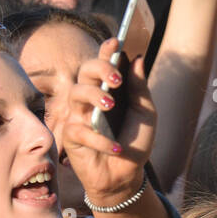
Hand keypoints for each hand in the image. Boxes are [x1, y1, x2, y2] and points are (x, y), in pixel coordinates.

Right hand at [64, 36, 155, 202]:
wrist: (127, 176)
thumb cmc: (134, 142)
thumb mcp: (145, 114)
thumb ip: (139, 87)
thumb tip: (136, 59)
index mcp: (110, 89)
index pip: (104, 63)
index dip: (107, 50)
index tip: (116, 41)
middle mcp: (91, 98)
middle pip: (85, 72)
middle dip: (99, 69)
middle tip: (115, 79)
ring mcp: (79, 115)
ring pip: (75, 93)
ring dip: (93, 96)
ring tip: (109, 105)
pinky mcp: (71, 136)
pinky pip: (79, 130)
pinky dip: (99, 139)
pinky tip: (115, 148)